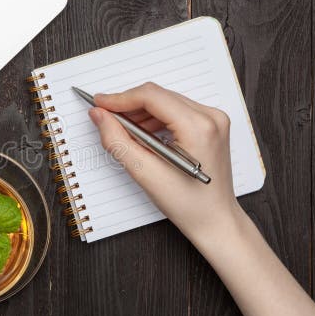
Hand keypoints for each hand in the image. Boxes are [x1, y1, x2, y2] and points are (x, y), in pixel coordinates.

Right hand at [89, 82, 241, 246]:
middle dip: (129, 105)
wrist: (215, 219)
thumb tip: (99, 115)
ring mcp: (214, 119)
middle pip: (158, 96)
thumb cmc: (189, 204)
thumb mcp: (145, 173)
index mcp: (198, 127)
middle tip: (106, 118)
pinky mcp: (211, 124)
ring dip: (141, 112)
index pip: (151, 97)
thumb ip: (117, 140)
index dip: (120, 98)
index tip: (99, 103)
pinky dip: (155, 119)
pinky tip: (143, 134)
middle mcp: (210, 117)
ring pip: (166, 101)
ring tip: (124, 131)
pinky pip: (176, 110)